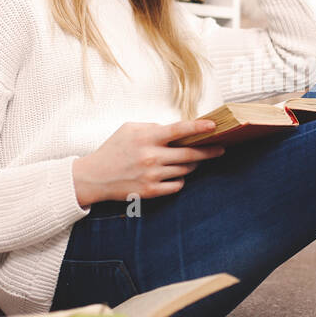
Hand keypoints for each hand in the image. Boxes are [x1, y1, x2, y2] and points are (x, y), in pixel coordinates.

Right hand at [72, 119, 226, 207]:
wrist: (95, 177)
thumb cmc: (114, 149)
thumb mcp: (130, 129)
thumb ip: (153, 127)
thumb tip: (178, 130)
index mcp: (146, 138)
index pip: (178, 130)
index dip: (198, 128)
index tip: (214, 126)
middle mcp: (151, 157)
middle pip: (190, 153)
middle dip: (209, 150)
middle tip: (220, 148)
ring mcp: (152, 175)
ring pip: (185, 169)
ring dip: (191, 164)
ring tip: (191, 159)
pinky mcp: (151, 191)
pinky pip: (178, 185)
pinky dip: (180, 179)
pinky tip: (174, 173)